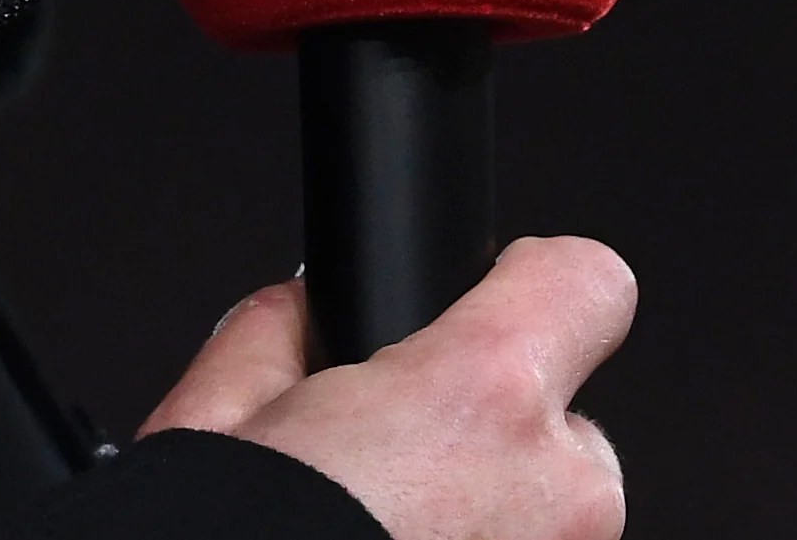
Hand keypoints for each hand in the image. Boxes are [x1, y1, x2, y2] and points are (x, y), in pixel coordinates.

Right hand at [139, 237, 632, 539]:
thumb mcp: (210, 421)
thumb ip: (273, 338)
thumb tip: (295, 318)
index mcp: (479, 398)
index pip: (587, 281)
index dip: (535, 284)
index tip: (501, 298)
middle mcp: (552, 493)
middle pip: (562, 425)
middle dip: (490, 442)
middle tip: (398, 474)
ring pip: (549, 525)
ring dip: (489, 529)